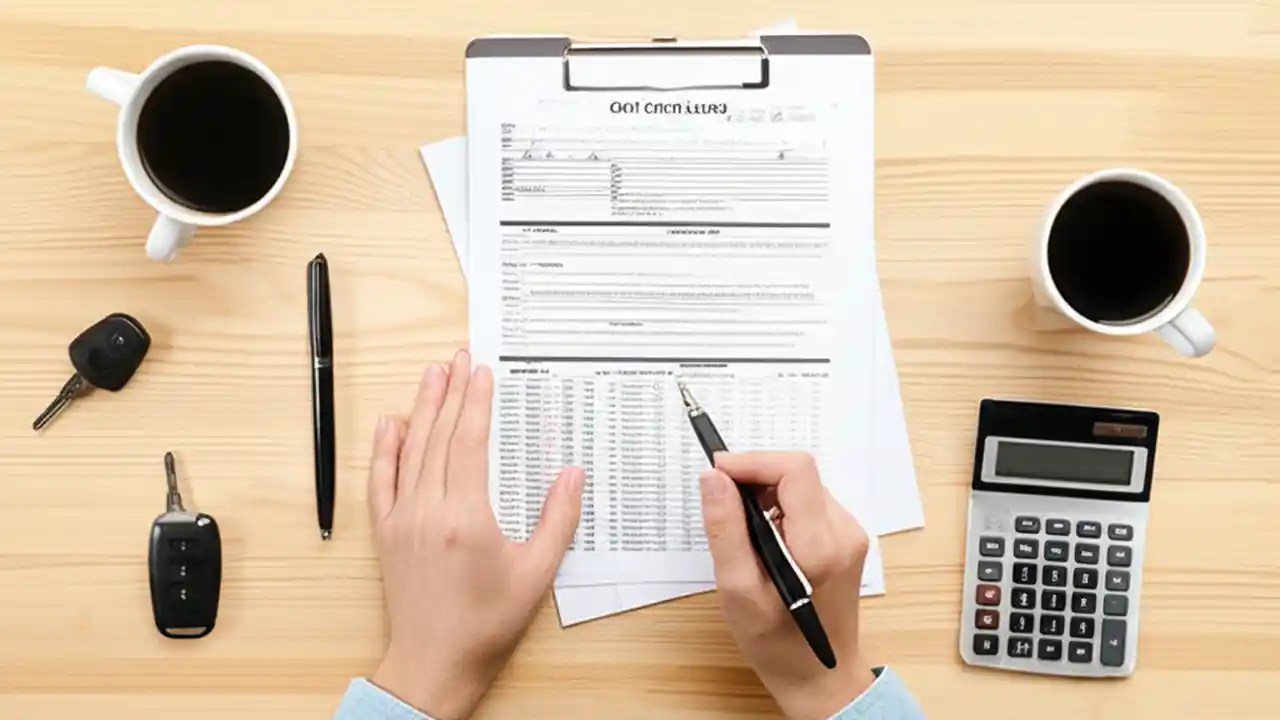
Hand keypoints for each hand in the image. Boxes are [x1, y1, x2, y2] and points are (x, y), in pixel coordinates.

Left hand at [368, 351, 584, 718]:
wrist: (435, 663)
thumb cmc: (486, 624)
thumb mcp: (536, 574)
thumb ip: (557, 520)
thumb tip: (573, 474)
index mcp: (465, 517)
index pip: (469, 443)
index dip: (476, 403)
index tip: (483, 373)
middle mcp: (427, 511)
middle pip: (439, 437)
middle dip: (451, 393)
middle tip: (459, 358)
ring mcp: (402, 520)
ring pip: (411, 450)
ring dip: (423, 408)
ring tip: (432, 375)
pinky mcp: (386, 533)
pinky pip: (381, 481)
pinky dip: (385, 449)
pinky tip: (392, 422)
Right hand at [700, 452, 875, 719]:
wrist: (819, 676)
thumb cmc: (777, 644)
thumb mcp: (738, 590)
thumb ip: (726, 529)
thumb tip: (714, 479)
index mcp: (820, 546)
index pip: (795, 470)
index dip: (752, 462)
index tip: (718, 474)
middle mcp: (843, 532)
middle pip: (798, 474)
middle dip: (755, 479)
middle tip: (722, 505)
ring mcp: (849, 535)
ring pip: (802, 487)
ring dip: (766, 496)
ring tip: (742, 533)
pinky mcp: (845, 539)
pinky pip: (808, 504)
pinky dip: (780, 510)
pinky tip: (763, 541)